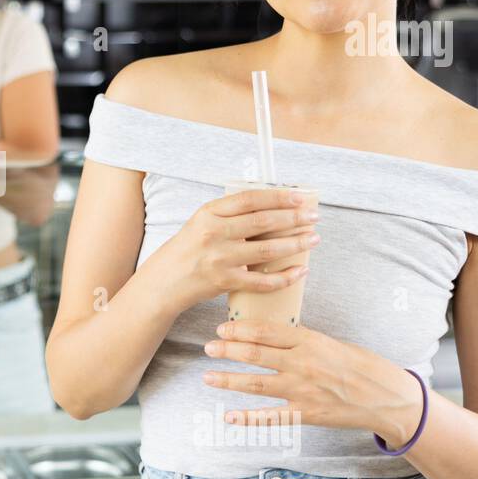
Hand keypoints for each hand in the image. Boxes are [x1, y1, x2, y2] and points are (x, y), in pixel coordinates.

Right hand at [161, 186, 320, 308]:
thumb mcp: (200, 223)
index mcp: (208, 213)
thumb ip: (229, 215)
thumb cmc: (186, 250)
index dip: (278, 196)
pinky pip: (262, 280)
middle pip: (263, 221)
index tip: (300, 198)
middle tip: (314, 218)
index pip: (250, 199)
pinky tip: (300, 271)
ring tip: (313, 240)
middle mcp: (213, 233)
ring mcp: (219, 258)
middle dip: (294, 218)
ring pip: (268, 249)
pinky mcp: (224, 282)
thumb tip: (271, 208)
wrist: (163, 282)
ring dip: (296, 244)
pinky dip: (285, 277)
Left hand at [201, 318, 424, 441]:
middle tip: (208, 347)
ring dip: (229, 380)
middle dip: (228, 350)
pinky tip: (228, 417)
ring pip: (256, 383)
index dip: (240, 329)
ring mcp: (303, 390)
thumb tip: (271, 333)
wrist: (386, 396)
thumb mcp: (330, 342)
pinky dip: (248, 418)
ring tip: (208, 376)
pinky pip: (271, 416)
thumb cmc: (360, 365)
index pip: (266, 331)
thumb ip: (301, 339)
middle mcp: (303, 364)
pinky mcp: (306, 413)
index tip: (222, 328)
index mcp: (310, 341)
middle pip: (256, 354)